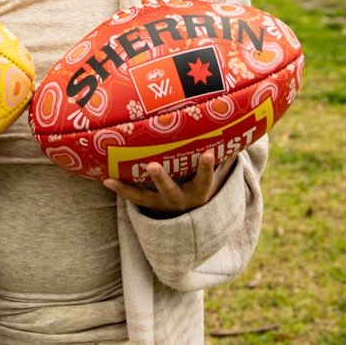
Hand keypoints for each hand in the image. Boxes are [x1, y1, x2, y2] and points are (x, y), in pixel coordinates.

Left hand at [103, 155, 234, 216]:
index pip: (205, 179)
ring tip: (113, 178)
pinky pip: (133, 197)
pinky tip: (105, 179)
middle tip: (152, 165)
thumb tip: (240, 125)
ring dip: (130, 188)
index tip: (207, 152)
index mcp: (200, 191)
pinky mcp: (149, 204)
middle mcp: (180, 199)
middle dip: (161, 178)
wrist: (193, 221)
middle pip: (171, 190)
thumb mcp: (215, 176)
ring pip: (146, 197)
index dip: (206, 167)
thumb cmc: (203, 185)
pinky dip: (120, 188)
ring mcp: (162, 203)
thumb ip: (224, 154)